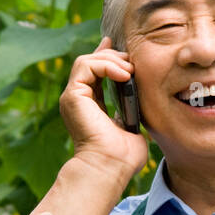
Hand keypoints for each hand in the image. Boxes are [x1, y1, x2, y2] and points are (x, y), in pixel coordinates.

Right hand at [59, 35, 147, 183]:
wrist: (111, 166)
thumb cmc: (123, 155)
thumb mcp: (132, 125)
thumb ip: (132, 108)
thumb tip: (142, 97)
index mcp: (91, 104)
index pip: (96, 71)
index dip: (108, 55)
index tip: (122, 47)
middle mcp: (79, 98)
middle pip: (92, 61)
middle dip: (114, 56)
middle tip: (134, 64)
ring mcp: (73, 96)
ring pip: (87, 60)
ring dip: (112, 60)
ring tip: (130, 72)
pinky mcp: (72, 95)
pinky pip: (86, 66)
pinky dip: (106, 65)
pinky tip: (123, 74)